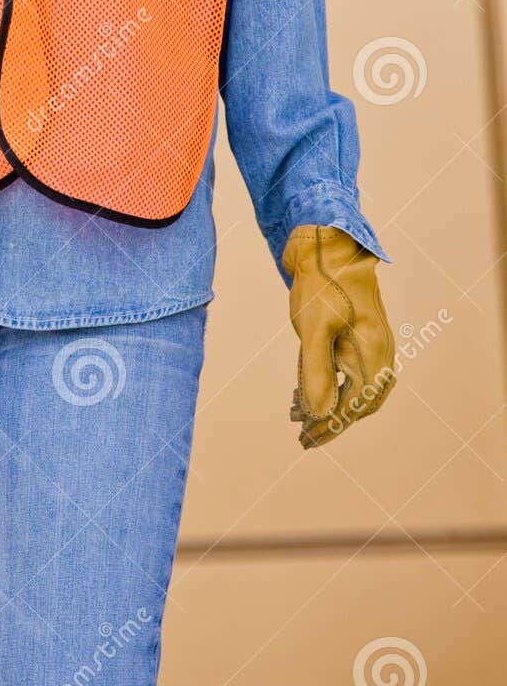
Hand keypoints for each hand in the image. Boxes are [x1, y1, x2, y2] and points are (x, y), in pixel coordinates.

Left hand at [281, 224, 395, 449]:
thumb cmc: (321, 285)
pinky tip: (316, 390)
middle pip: (361, 403)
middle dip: (333, 421)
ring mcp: (375, 344)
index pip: (355, 405)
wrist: (329, 247)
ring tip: (306, 419)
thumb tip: (321, 414)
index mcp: (373, 354)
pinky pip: (355, 372)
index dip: (331, 426)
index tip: (307, 438)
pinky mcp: (365, 336)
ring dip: (335, 406)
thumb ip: (316, 372)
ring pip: (359, 389)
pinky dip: (337, 386)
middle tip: (305, 436)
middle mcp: (380, 353)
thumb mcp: (313, 329)